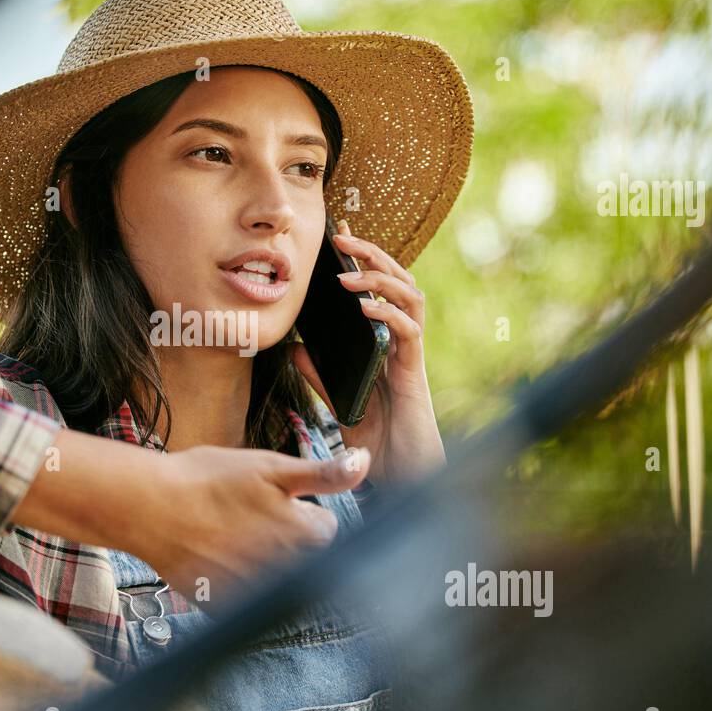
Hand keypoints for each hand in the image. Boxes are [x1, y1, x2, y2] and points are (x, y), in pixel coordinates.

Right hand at [141, 444, 371, 601]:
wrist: (146, 505)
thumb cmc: (205, 480)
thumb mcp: (270, 466)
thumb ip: (324, 473)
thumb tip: (365, 462)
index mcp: (302, 533)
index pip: (326, 529)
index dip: (303, 511)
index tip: (278, 501)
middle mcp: (284, 569)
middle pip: (303, 558)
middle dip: (286, 539)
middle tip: (249, 516)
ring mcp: (253, 591)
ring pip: (274, 579)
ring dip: (262, 562)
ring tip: (229, 535)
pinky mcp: (223, 605)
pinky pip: (242, 599)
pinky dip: (234, 582)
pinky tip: (215, 557)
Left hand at [291, 219, 444, 482]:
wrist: (401, 477)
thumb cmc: (376, 442)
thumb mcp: (338, 403)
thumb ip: (321, 375)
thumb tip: (296, 347)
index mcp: (386, 344)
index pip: (379, 289)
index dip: (364, 259)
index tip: (340, 233)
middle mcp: (403, 342)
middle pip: (399, 281)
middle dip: (372, 255)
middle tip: (342, 237)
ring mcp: (411, 355)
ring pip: (410, 296)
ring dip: (380, 278)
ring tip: (349, 272)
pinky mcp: (415, 372)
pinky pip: (408, 331)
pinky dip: (387, 313)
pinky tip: (365, 307)